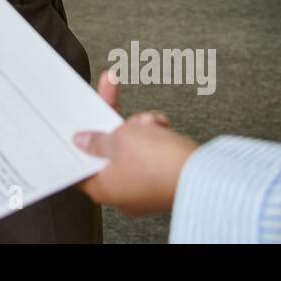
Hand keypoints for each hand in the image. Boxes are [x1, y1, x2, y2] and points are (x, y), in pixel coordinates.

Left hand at [73, 71, 197, 215]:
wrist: (202, 173)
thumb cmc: (157, 162)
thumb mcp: (118, 138)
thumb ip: (96, 139)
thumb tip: (82, 142)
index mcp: (103, 188)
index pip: (80, 164)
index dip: (78, 141)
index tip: (79, 120)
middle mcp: (122, 191)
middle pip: (108, 148)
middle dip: (118, 122)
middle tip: (110, 89)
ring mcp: (144, 185)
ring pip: (133, 145)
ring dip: (140, 126)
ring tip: (152, 122)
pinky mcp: (164, 177)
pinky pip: (153, 150)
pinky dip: (157, 135)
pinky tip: (163, 126)